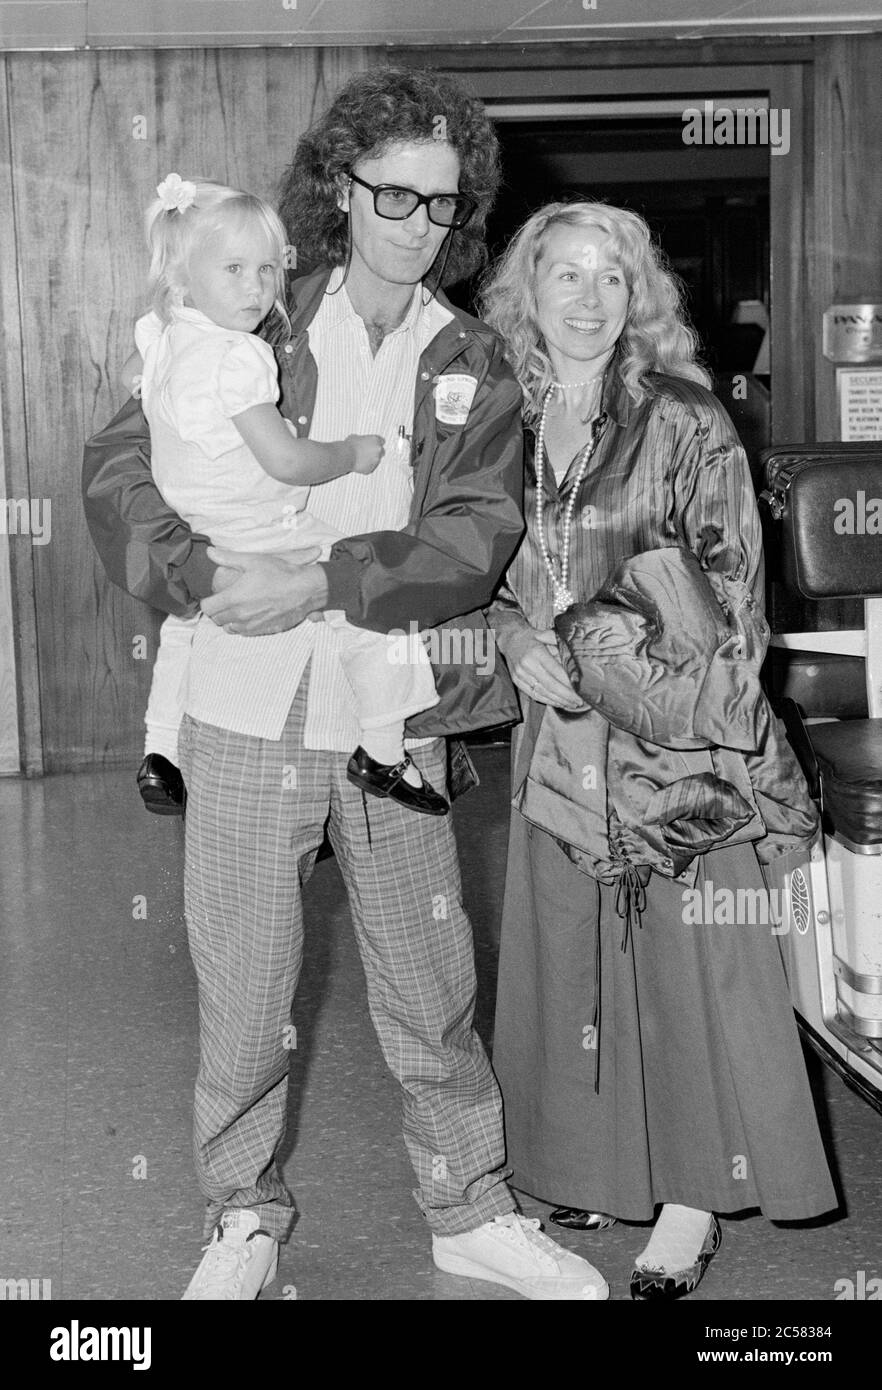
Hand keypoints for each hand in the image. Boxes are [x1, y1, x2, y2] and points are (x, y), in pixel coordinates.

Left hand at [201, 545, 327, 633]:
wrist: (305, 590)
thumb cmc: (279, 573)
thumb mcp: (252, 561)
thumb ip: (228, 558)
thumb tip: (210, 552)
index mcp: (234, 598)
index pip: (207, 608)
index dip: (208, 601)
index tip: (214, 596)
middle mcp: (240, 615)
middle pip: (216, 620)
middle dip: (218, 611)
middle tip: (226, 601)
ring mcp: (252, 625)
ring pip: (230, 628)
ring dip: (229, 620)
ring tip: (238, 608)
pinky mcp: (263, 631)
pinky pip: (245, 632)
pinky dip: (243, 625)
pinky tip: (251, 615)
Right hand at [349, 434, 384, 474]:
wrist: (345, 456)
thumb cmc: (349, 445)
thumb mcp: (355, 437)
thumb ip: (362, 439)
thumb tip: (360, 441)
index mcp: (376, 440)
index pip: (382, 441)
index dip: (376, 444)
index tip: (372, 445)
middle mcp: (378, 450)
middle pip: (381, 452)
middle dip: (375, 453)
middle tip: (367, 453)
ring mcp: (376, 460)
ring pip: (375, 461)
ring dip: (370, 460)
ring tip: (359, 459)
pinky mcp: (371, 469)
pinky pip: (370, 468)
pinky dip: (365, 467)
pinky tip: (358, 464)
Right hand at [503, 626, 587, 711]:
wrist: (510, 638)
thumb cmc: (532, 637)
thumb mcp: (547, 634)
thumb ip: (562, 646)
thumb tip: (575, 664)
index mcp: (536, 652)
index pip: (556, 671)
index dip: (568, 683)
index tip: (579, 691)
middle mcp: (527, 664)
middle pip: (550, 685)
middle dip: (566, 696)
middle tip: (578, 702)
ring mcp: (520, 674)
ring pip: (542, 692)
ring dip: (558, 701)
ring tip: (571, 705)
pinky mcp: (516, 681)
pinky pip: (533, 694)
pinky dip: (547, 701)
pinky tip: (558, 703)